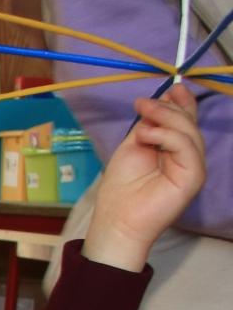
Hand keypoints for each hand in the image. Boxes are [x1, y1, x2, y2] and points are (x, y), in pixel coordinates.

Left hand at [83, 85, 206, 272]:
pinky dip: (167, 136)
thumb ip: (148, 127)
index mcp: (175, 150)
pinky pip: (187, 148)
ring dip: (165, 119)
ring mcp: (193, 167)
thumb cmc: (121, 188)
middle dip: (169, 108)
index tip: (170, 88)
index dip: (182, 102)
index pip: (185, 121)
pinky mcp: (193, 177)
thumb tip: (157, 102)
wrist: (117, 221)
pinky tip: (147, 136)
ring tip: (143, 117)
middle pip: (189, 123)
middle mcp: (188, 157)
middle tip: (144, 103)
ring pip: (189, 132)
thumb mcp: (133, 147)